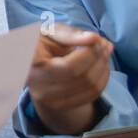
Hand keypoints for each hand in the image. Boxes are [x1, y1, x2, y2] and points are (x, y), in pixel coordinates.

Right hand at [27, 22, 113, 136]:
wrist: (34, 65)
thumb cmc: (43, 43)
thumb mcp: (51, 32)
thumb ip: (70, 34)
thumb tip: (93, 38)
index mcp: (33, 64)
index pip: (70, 67)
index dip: (89, 53)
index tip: (96, 38)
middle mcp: (38, 86)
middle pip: (82, 77)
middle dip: (99, 58)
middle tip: (104, 43)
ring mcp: (49, 100)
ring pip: (90, 87)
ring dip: (104, 67)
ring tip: (104, 52)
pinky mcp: (60, 106)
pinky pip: (91, 95)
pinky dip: (102, 79)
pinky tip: (101, 65)